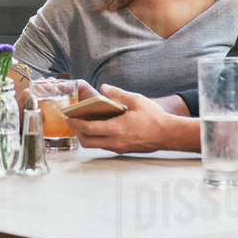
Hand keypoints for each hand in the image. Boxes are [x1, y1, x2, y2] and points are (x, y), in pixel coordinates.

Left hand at [65, 82, 181, 153]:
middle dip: (78, 132)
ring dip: (88, 136)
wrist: (169, 134)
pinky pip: (106, 146)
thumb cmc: (155, 118)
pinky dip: (99, 138)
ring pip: (96, 145)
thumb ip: (118, 94)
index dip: (76, 123)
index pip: (89, 128)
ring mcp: (120, 148)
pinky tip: (101, 128)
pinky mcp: (124, 150)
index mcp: (116, 129)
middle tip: (74, 122)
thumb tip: (104, 87)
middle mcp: (115, 141)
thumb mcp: (136, 100)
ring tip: (85, 124)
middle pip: (88, 142)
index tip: (68, 117)